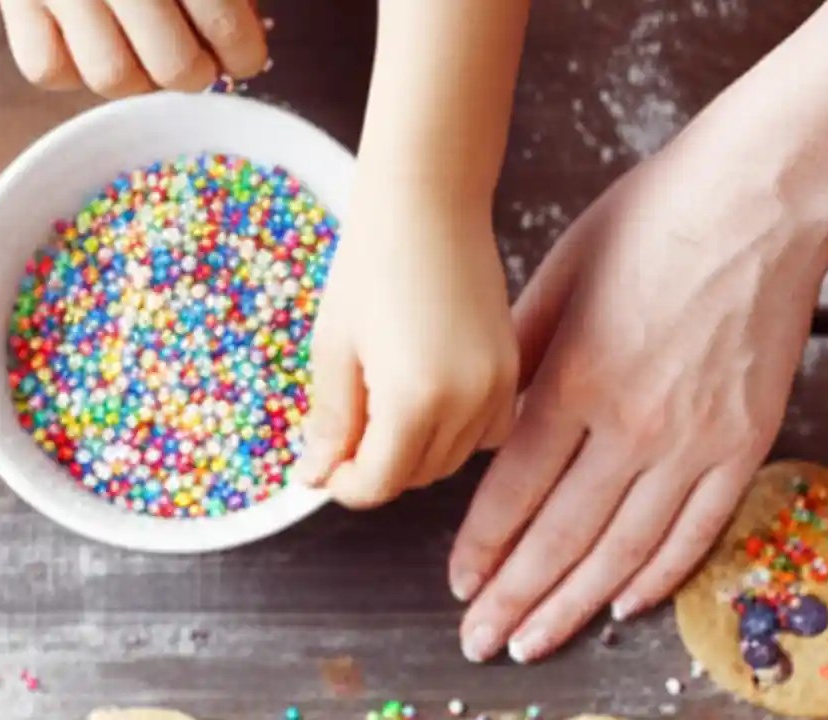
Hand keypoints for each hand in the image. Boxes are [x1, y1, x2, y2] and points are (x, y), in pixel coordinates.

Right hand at [0, 0, 266, 96]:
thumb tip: (247, 28)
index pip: (227, 31)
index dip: (244, 55)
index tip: (242, 54)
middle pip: (174, 68)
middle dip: (194, 71)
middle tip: (194, 56)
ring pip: (112, 78)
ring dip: (137, 77)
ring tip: (143, 51)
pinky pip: (47, 69)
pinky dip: (71, 67)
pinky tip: (89, 39)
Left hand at [293, 179, 518, 508]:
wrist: (427, 202)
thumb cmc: (370, 265)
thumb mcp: (334, 349)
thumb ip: (331, 423)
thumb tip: (315, 480)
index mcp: (412, 400)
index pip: (377, 484)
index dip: (344, 485)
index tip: (323, 467)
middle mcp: (466, 403)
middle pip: (415, 477)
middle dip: (375, 469)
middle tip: (345, 434)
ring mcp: (498, 386)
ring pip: (452, 461)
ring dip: (413, 455)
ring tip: (380, 410)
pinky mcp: (512, 368)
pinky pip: (487, 433)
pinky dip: (456, 435)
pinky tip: (426, 401)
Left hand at [450, 151, 827, 663]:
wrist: (757, 201)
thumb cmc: (650, 224)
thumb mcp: (556, 276)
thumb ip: (517, 357)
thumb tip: (484, 420)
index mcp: (574, 380)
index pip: (513, 491)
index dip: (482, 546)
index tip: (460, 582)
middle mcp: (632, 425)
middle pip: (561, 535)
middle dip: (515, 596)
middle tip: (483, 641)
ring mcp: (695, 440)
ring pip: (625, 549)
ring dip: (576, 604)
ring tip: (537, 641)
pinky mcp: (745, 442)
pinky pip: (698, 528)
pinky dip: (660, 573)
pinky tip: (625, 603)